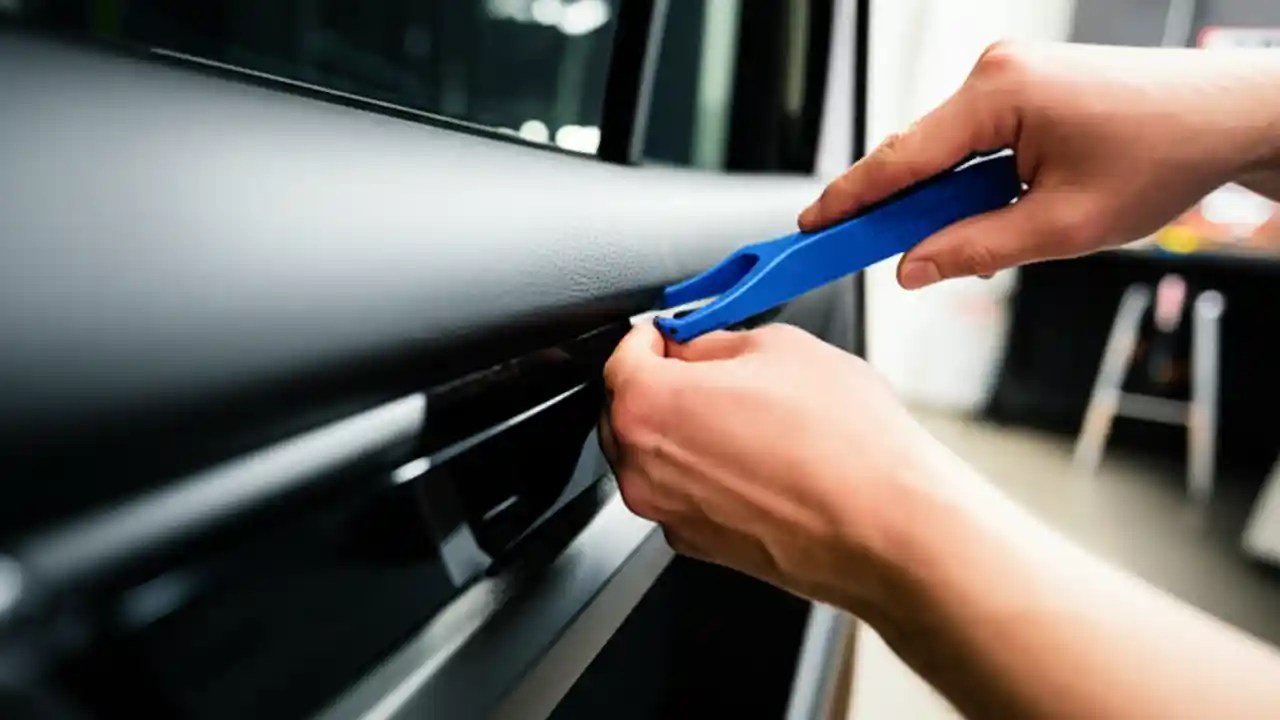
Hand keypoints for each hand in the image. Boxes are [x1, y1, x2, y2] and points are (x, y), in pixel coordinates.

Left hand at [598, 322, 970, 614]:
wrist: (888, 529)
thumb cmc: (844, 443)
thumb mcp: (779, 347)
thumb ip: (716, 339)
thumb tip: (697, 345)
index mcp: (648, 409)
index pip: (621, 357)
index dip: (651, 337)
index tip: (673, 334)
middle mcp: (644, 470)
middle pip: (629, 410)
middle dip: (663, 383)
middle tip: (713, 368)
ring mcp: (669, 514)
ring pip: (657, 455)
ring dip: (686, 429)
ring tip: (750, 415)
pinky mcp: (698, 545)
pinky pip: (686, 493)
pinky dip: (707, 473)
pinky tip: (759, 459)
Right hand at [800, 42, 1279, 288]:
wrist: (1230, 115)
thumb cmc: (1163, 155)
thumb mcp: (1063, 226)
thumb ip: (976, 249)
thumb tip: (911, 267)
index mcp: (997, 93)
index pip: (900, 159)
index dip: (850, 201)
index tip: (810, 230)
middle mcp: (995, 72)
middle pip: (916, 154)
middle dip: (894, 209)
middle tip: (860, 255)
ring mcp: (1010, 75)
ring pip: (945, 151)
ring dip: (942, 200)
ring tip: (948, 244)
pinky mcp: (1026, 86)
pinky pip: (974, 141)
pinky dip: (968, 182)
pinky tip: (984, 214)